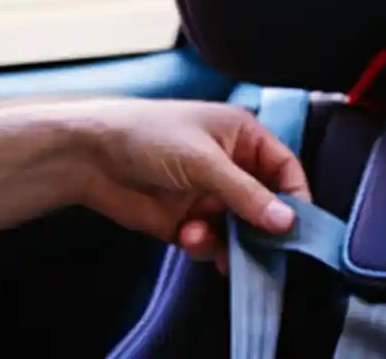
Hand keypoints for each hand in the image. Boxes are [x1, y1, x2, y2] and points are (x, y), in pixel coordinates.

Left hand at [68, 98, 310, 272]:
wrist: (88, 157)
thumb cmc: (148, 136)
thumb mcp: (203, 160)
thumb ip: (247, 194)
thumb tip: (287, 222)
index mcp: (243, 138)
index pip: (285, 170)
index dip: (295, 197)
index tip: (296, 227)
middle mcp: (232, 168)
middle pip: (267, 206)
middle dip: (262, 228)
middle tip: (263, 249)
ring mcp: (211, 197)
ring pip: (242, 231)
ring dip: (230, 241)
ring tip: (203, 236)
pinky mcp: (190, 222)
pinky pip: (214, 243)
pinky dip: (206, 247)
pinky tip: (187, 237)